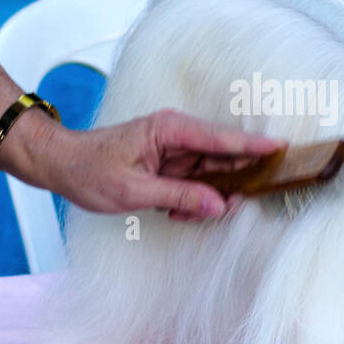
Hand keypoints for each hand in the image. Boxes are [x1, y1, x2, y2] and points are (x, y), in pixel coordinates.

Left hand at [4, 108, 283, 220]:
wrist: (60, 165)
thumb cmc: (88, 171)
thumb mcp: (132, 191)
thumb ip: (179, 197)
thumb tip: (219, 204)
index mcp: (170, 129)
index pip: (221, 138)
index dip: (254, 146)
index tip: (282, 149)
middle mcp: (177, 134)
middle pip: (223, 156)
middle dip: (230, 184)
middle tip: (231, 206)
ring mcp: (175, 148)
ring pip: (212, 173)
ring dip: (207, 197)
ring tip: (181, 214)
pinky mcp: (171, 163)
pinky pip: (197, 182)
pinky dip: (193, 200)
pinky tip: (176, 212)